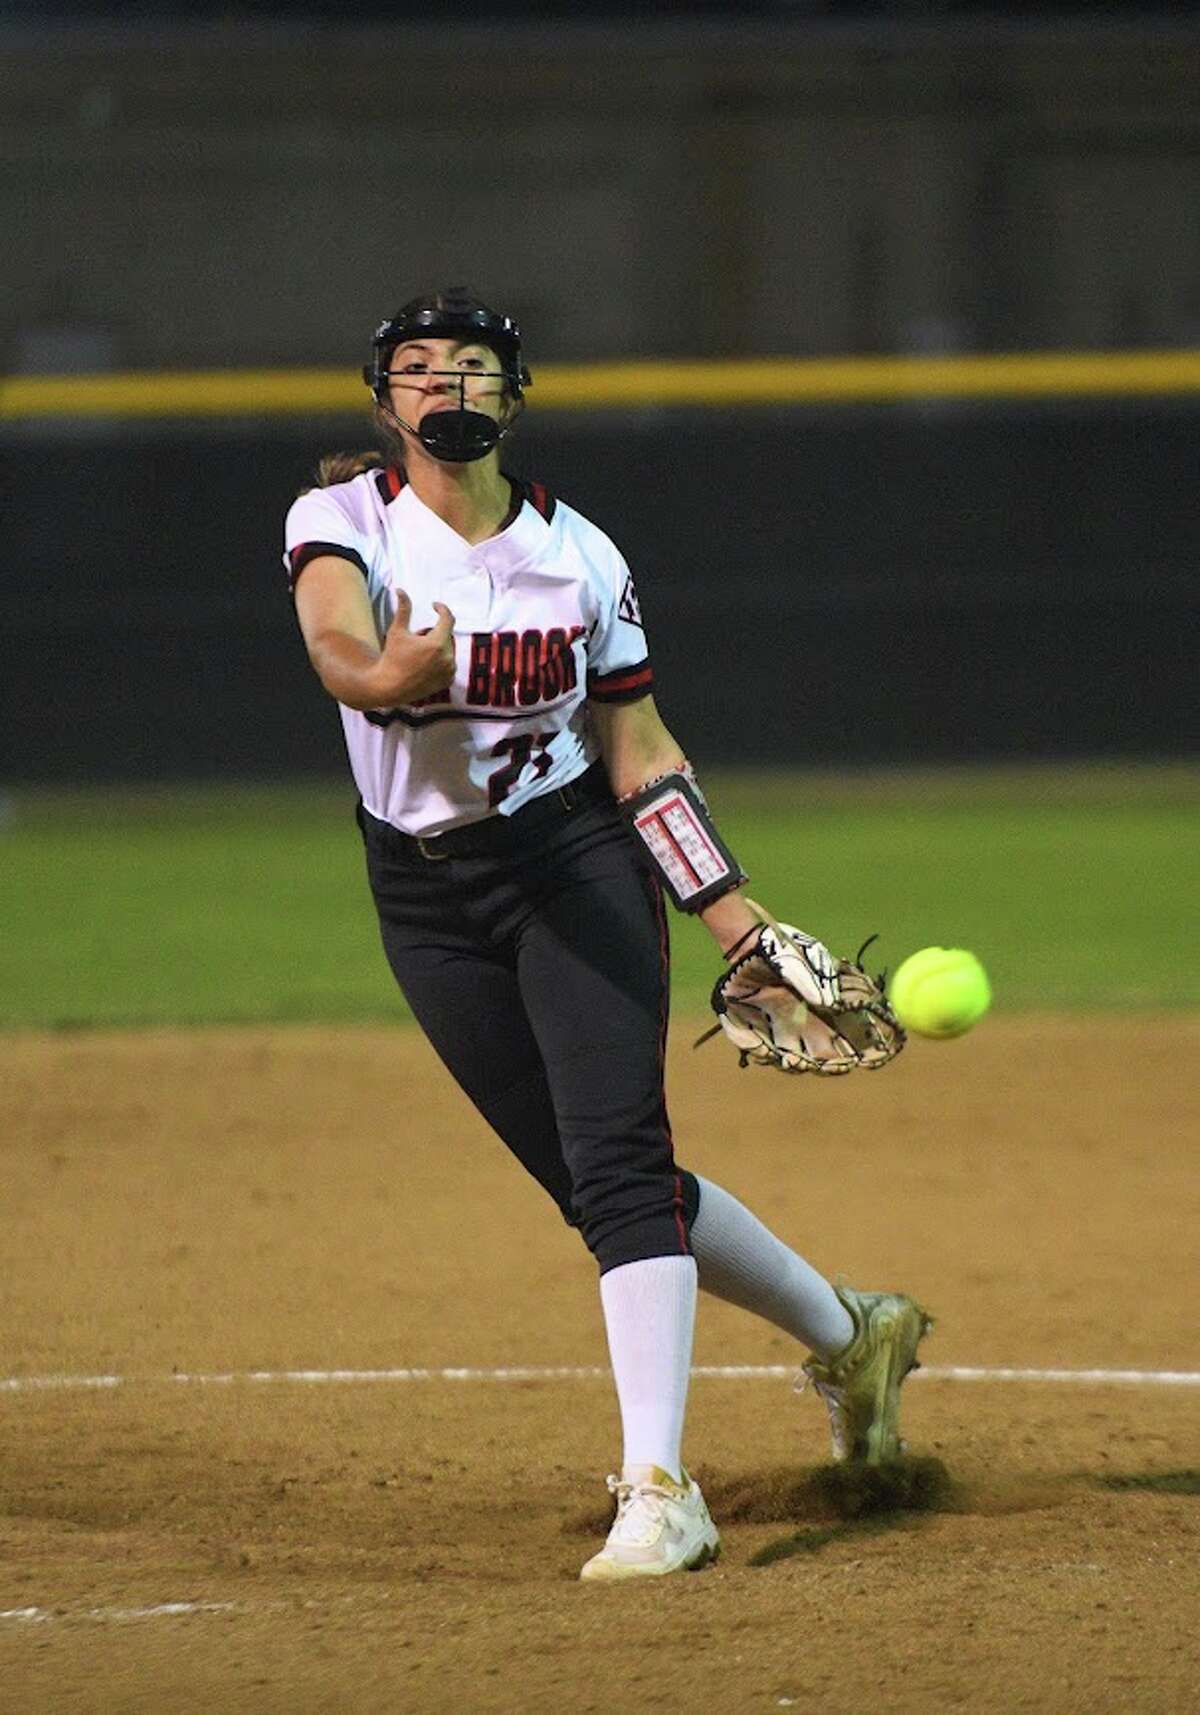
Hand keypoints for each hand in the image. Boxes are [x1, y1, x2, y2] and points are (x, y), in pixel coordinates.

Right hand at [368, 590, 455, 704]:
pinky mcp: (448, 681)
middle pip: (445, 635)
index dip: (442, 609)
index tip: (435, 606)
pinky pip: (448, 664)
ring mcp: (449, 671)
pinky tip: (423, 666)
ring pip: (447, 650)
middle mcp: (448, 658)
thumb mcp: (397, 631)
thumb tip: (400, 590)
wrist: (390, 687)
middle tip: (415, 640)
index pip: (448, 619)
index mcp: (438, 643)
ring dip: (436, 647)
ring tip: (417, 655)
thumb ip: (404, 609)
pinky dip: (439, 661)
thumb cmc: (392, 658)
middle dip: (432, 633)